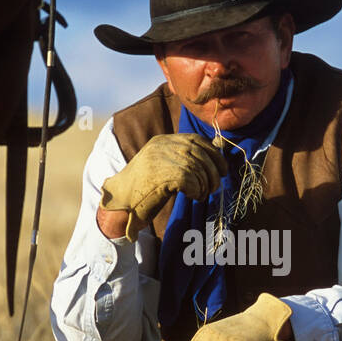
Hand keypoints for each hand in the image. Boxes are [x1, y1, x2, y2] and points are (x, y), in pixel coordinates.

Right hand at [99, 132, 226, 241]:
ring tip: (202, 194)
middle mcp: (161, 147)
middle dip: (214, 170)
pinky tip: (194, 196)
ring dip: (205, 183)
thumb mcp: (161, 165)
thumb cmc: (142, 187)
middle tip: (215, 185)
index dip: (213, 153)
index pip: (195, 139)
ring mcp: (161, 160)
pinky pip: (191, 180)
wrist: (119, 200)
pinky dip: (197, 190)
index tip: (222, 167)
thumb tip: (215, 154)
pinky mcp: (162, 175)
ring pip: (197, 168)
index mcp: (161, 141)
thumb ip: (181, 158)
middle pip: (200, 153)